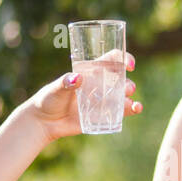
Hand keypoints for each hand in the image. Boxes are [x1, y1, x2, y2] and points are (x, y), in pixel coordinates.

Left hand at [24, 50, 141, 142]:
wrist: (45, 122)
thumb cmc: (48, 99)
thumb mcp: (55, 89)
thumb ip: (65, 83)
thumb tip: (77, 78)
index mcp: (91, 72)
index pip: (112, 60)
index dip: (124, 58)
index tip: (129, 64)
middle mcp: (100, 85)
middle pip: (121, 79)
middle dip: (128, 82)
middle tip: (127, 88)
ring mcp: (103, 100)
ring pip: (124, 96)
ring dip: (131, 97)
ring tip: (131, 103)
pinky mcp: (103, 115)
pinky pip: (121, 112)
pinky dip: (131, 109)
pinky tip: (136, 109)